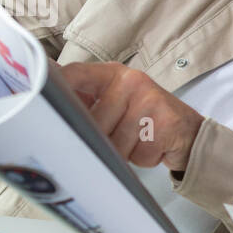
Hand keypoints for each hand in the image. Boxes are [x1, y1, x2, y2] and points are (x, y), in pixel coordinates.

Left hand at [60, 62, 204, 169]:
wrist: (190, 133)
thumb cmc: (147, 120)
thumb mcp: (118, 103)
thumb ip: (88, 101)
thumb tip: (49, 109)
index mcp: (113, 74)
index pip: (75, 76)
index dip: (57, 90)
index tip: (42, 105)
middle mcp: (130, 82)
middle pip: (94, 122)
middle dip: (102, 139)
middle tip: (116, 137)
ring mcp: (148, 101)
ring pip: (116, 142)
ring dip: (125, 152)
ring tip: (138, 141)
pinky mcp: (164, 123)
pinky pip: (138, 153)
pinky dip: (143, 158)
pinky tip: (152, 146)